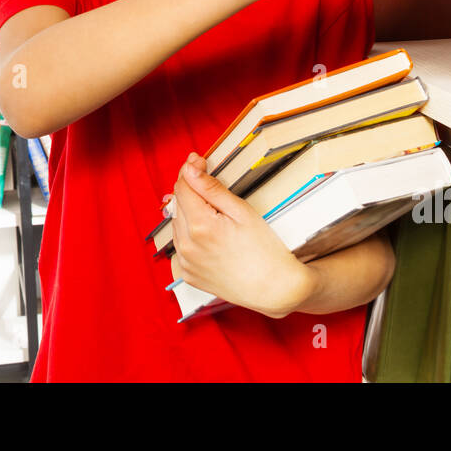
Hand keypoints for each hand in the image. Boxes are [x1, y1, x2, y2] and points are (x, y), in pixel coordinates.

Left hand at [168, 153, 317, 318]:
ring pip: (176, 225)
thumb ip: (211, 189)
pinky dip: (190, 235)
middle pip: (177, 204)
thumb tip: (190, 169)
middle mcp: (187, 246)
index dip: (190, 170)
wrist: (274, 288)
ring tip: (213, 214)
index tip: (200, 161)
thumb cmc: (265, 249)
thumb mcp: (242, 211)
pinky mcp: (188, 275)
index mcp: (200, 226)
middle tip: (210, 185)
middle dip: (190, 190)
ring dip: (188, 213)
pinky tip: (210, 235)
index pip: (182, 187)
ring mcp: (186, 263)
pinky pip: (181, 246)